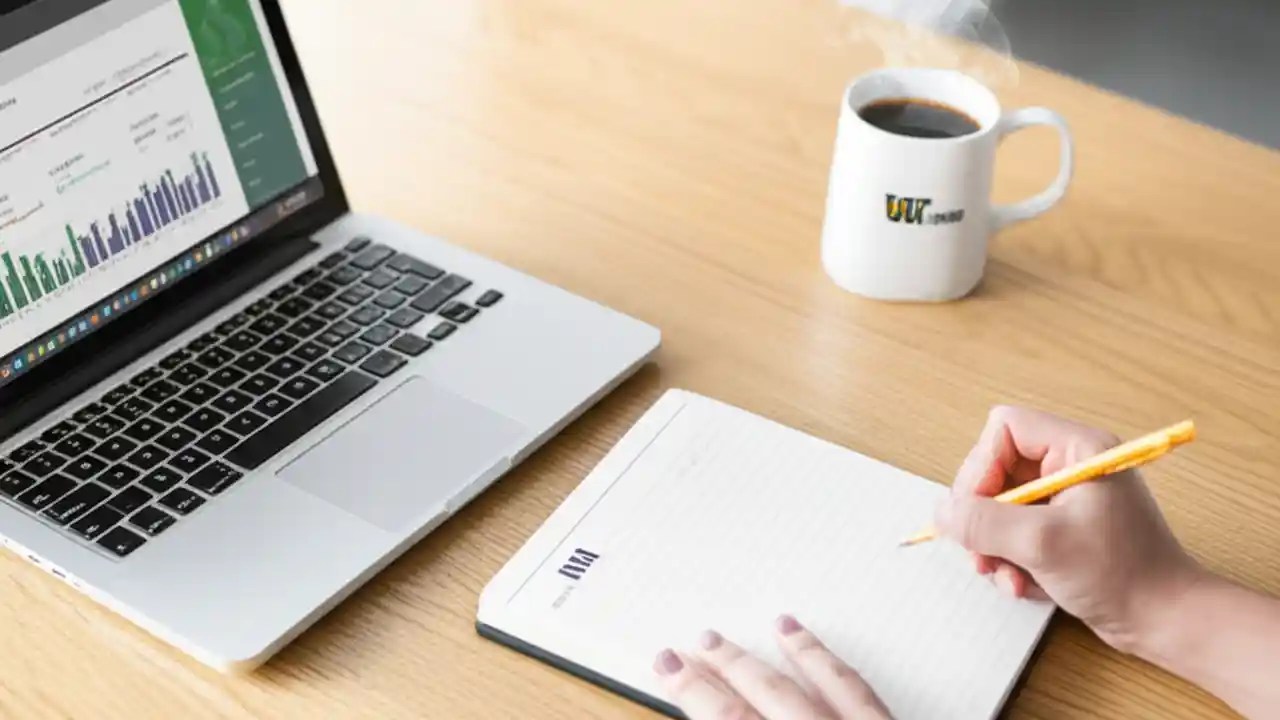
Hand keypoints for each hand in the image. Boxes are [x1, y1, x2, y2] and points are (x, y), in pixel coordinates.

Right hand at [654, 615, 889, 719]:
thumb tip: (708, 713)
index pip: (728, 719)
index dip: (692, 690)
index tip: (668, 666)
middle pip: (764, 692)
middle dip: (725, 666)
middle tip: (695, 643)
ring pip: (809, 683)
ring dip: (772, 655)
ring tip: (742, 632)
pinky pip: (855, 687)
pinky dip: (824, 660)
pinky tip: (802, 638)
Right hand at [933, 405, 1203, 651]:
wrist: (1166, 621)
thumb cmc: (1121, 574)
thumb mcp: (1043, 544)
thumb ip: (984, 522)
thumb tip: (940, 510)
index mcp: (1077, 449)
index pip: (1004, 430)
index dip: (981, 468)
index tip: (976, 511)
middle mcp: (1069, 466)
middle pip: (995, 469)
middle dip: (983, 515)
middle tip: (981, 552)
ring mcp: (1066, 499)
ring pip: (1000, 505)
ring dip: (993, 544)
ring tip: (1004, 576)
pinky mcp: (1063, 529)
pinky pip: (1015, 531)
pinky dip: (1009, 559)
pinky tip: (1023, 584)